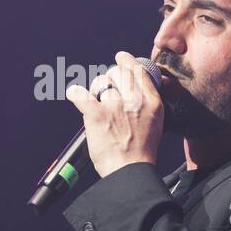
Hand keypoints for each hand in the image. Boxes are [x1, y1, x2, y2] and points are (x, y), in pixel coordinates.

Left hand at [64, 50, 162, 178]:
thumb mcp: (156, 123)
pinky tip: (74, 94)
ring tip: (96, 101)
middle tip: (107, 89)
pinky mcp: (96, 115)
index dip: (126, 61)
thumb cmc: (141, 152)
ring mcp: (115, 106)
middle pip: (118, 72)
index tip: (120, 58)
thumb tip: (138, 89)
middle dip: (110, 77)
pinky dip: (75, 94)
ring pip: (100, 81)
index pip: (137, 70)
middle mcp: (134, 100)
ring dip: (96, 89)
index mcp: (151, 102)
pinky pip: (80, 94)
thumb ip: (148, 104)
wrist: (130, 172)